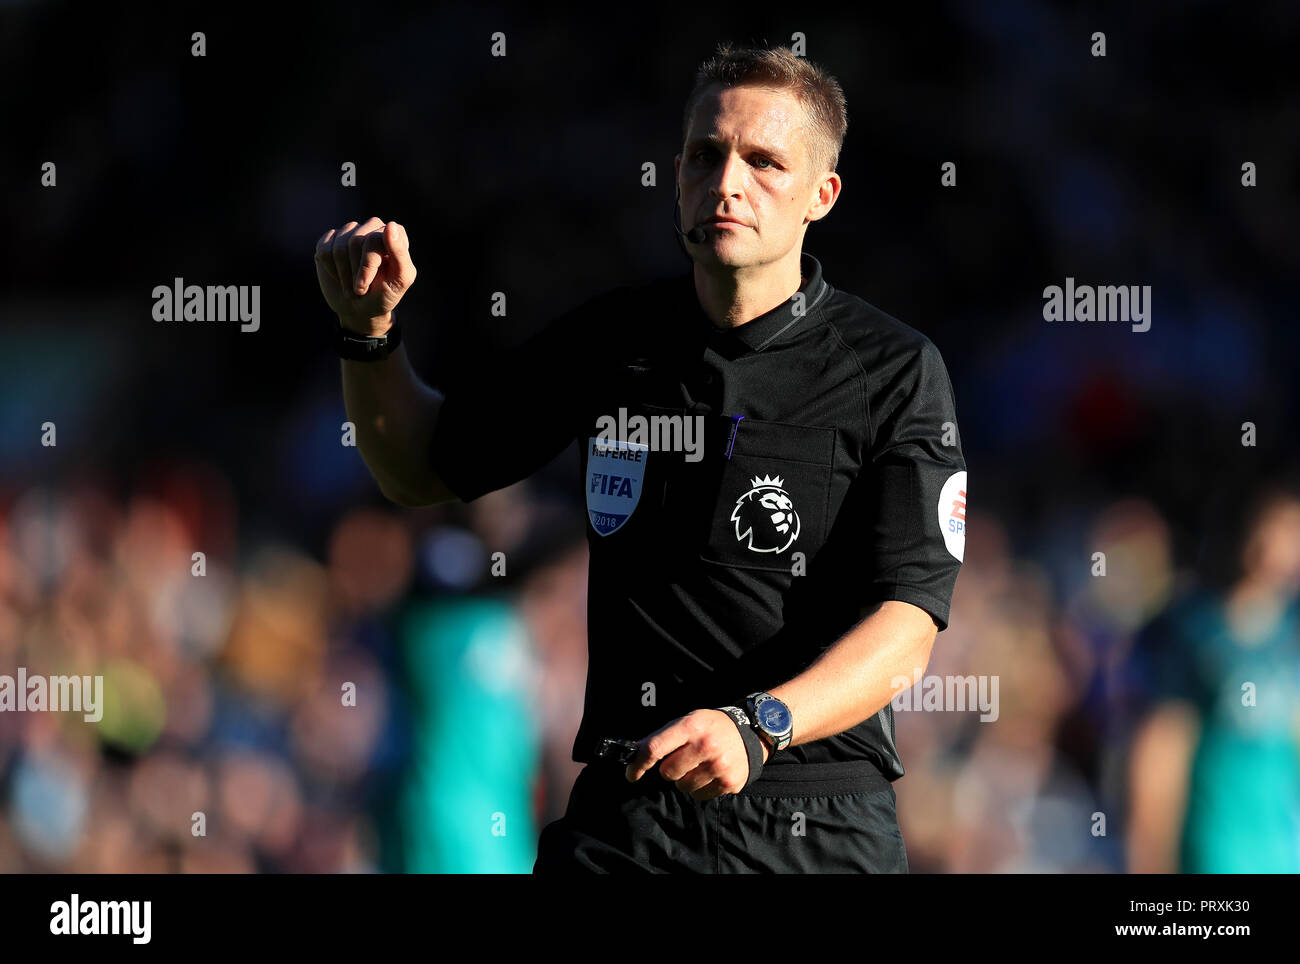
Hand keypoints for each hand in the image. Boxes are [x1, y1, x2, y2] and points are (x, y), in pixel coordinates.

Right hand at [314, 217, 416, 335]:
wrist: (360, 309)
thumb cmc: (384, 295)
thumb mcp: (400, 280)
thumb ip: (400, 253)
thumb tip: (391, 225)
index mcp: (395, 233)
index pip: (373, 240)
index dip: (367, 266)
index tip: (364, 286)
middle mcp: (373, 227)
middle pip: (355, 241)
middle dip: (355, 272)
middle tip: (359, 289)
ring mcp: (351, 231)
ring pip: (339, 246)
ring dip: (343, 273)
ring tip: (351, 285)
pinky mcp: (331, 239)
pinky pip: (324, 248)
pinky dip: (330, 268)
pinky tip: (339, 275)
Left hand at [625, 709, 769, 800]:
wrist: (751, 732)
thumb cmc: (711, 727)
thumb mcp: (688, 720)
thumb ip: (662, 736)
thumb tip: (634, 752)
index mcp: (691, 726)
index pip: (655, 748)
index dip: (639, 764)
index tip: (631, 774)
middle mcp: (705, 746)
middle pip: (667, 772)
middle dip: (669, 769)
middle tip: (682, 759)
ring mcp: (719, 766)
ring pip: (683, 786)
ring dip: (685, 780)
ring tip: (698, 765)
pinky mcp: (729, 782)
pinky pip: (699, 796)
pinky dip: (699, 788)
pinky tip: (710, 773)